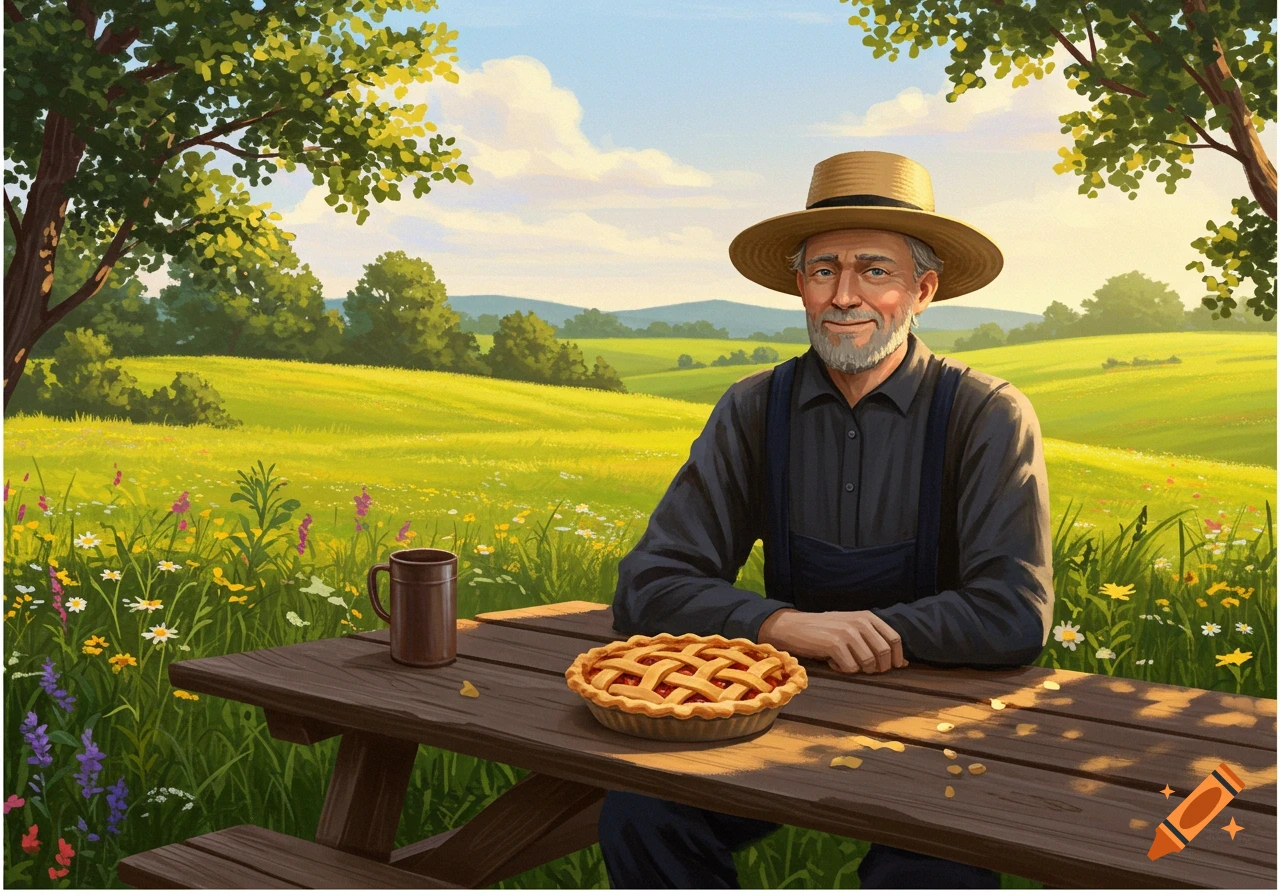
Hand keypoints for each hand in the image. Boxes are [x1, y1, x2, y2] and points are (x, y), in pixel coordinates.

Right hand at [757, 609, 906, 673]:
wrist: (793, 626)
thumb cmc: (825, 630)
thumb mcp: (852, 628)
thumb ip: (876, 640)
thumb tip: (903, 663)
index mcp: (867, 616)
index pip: (894, 639)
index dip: (895, 658)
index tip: (890, 668)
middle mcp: (859, 622)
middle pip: (884, 653)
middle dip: (878, 668)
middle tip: (863, 669)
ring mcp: (847, 632)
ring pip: (869, 663)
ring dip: (859, 670)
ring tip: (844, 662)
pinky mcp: (834, 644)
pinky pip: (851, 668)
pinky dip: (843, 671)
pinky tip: (832, 663)